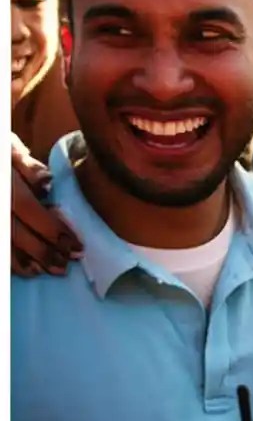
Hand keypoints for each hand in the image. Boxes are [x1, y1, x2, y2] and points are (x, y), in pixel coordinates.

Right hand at [11, 135, 80, 276]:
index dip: (54, 230)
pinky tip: (25, 270)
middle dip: (44, 252)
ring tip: (47, 271)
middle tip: (65, 266)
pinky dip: (11, 262)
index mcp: (7, 188)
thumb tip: (47, 184)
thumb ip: (27, 167)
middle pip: (18, 234)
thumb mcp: (9, 149)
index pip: (31, 211)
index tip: (77, 246)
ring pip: (4, 245)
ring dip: (26, 262)